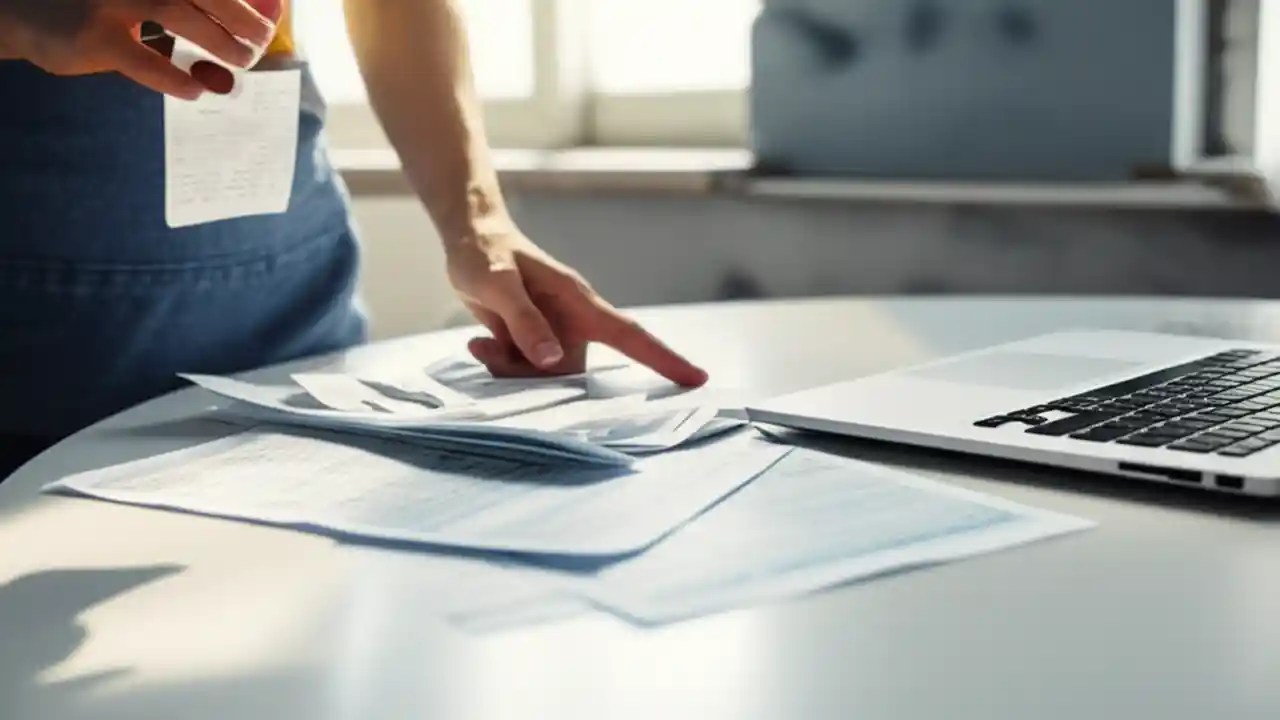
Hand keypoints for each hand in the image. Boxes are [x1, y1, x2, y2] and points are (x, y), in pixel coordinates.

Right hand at [0, 0, 278, 98]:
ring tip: (242, 63)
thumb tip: (264, 19)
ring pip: (176, 12)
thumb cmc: (101, 7)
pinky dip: (174, 76)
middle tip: (260, 42)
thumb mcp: (146, 0)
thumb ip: (195, 6)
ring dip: (219, 41)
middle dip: (241, 15)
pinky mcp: (93, 37)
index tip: (275, 14)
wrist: (27, 12)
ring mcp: (110, 1)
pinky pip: (142, 59)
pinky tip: (196, 89)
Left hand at [446, 225, 708, 387]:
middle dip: (533, 375)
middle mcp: (573, 323)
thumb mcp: (498, 284)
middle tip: (492, 348)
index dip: (664, 359)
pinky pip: (526, 374)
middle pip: (571, 372)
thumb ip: (524, 320)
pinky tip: (481, 341)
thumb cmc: (485, 252)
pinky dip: (501, 364)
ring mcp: (555, 335)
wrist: (470, 239)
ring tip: (484, 340)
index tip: (697, 380)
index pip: (630, 334)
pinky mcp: (535, 343)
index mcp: (578, 302)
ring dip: (511, 370)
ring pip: (545, 378)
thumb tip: (552, 359)